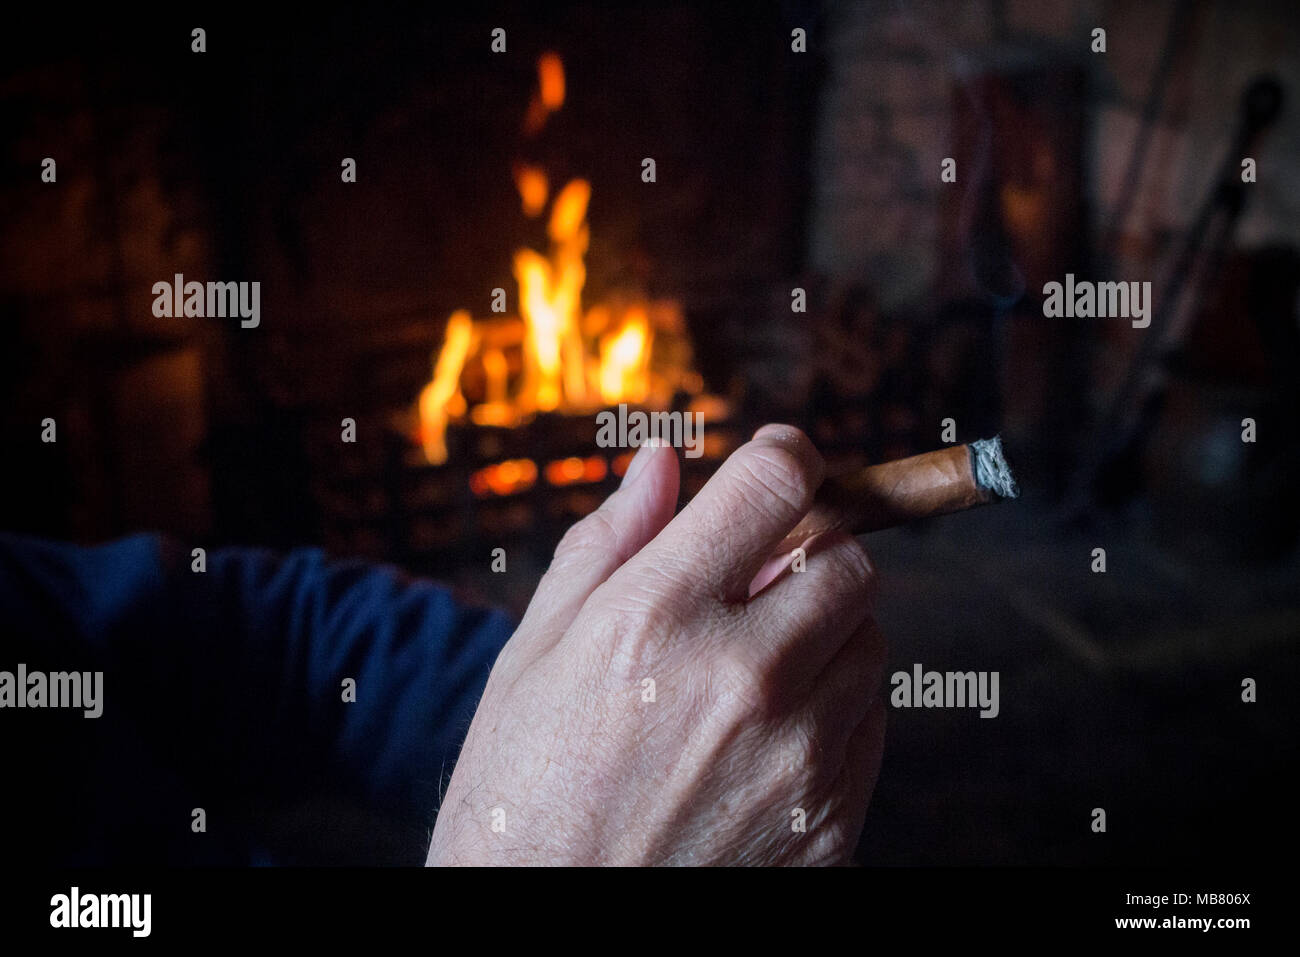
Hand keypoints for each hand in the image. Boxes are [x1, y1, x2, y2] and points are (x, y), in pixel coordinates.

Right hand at [426, 425, 886, 864]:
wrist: (544, 933)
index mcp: (655, 618)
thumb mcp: (533, 657)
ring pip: (870, 642)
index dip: (784, 455)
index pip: (774, 484)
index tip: (776, 464)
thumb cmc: (520, 794)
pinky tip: (766, 736)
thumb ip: (606, 547)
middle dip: (808, 553)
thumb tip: (660, 462)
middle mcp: (742, 678)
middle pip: (846, 560)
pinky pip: (871, 726)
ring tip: (753, 670)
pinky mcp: (830, 824)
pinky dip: (834, 709)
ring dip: (825, 633)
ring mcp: (796, 757)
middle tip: (759, 580)